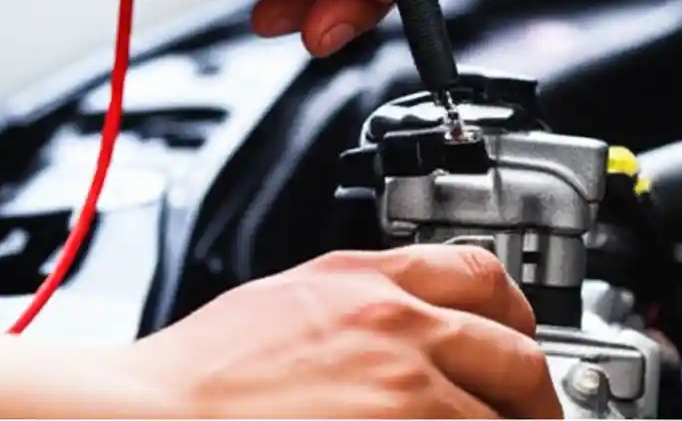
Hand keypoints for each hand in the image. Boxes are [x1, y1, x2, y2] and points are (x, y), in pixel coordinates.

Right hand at [114, 245, 561, 417]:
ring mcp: (407, 390)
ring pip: (508, 413)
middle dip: (534, 391)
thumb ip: (355, 305)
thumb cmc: (197, 378)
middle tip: (534, 413)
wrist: (147, 418)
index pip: (481, 274)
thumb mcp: (285, 304)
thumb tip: (403, 323)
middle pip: (517, 351)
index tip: (522, 338)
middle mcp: (398, 326)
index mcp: (366, 280)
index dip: (516, 313)